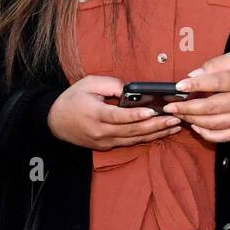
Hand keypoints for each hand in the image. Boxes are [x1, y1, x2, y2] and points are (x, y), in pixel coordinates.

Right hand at [47, 75, 182, 150]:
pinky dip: (145, 138)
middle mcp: (100, 131)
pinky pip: (129, 142)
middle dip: (155, 125)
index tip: (152, 111)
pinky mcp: (106, 146)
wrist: (55, 122)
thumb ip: (109, 84)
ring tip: (174, 127)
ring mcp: (104, 141)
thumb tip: (130, 89)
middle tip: (174, 119)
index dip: (136, 115)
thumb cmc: (71, 100)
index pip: (118, 116)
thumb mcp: (87, 84)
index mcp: (95, 114)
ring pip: (134, 139)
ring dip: (155, 133)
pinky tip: (159, 132)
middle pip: (132, 130)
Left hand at [163, 51, 229, 142]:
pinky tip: (195, 126)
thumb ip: (213, 66)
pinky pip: (224, 136)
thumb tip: (192, 76)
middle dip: (187, 108)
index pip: (216, 83)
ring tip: (179, 114)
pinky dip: (207, 134)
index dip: (196, 85)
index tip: (178, 86)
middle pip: (212, 108)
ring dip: (192, 120)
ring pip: (214, 124)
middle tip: (170, 107)